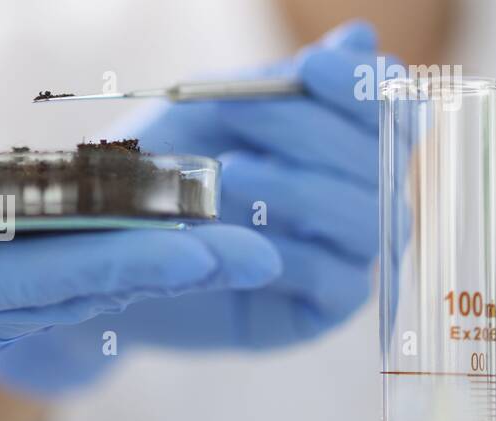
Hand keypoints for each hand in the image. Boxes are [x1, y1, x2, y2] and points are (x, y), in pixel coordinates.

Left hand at [0, 20, 386, 396]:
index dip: (359, 84)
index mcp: (345, 138)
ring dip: (296, 187)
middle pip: (381, 156)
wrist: (106, 256)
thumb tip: (361, 38)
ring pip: (365, 215)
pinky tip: (236, 238)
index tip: (308, 68)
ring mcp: (351, 252)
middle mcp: (363, 192)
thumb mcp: (205, 115)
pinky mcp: (326, 308)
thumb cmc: (159, 172)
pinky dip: (286, 251)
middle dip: (306, 127)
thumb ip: (278, 82)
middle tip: (234, 112)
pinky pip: (334, 276)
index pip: (389, 104)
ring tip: (228, 175)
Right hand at [0, 195, 280, 401]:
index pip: (41, 277)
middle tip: (261, 246)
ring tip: (233, 236)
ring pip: (77, 286)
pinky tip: (154, 239)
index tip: (200, 247)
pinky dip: (107, 260)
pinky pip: (49, 282)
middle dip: (173, 266)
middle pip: (83, 286)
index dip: (122, 260)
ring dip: (156, 263)